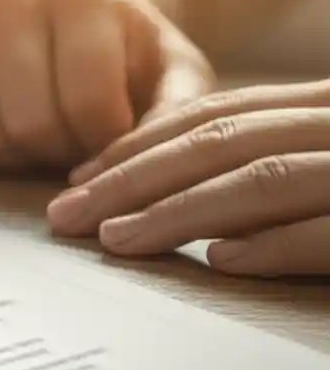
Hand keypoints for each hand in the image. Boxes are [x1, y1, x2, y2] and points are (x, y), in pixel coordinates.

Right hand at [0, 0, 214, 169]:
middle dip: (58, 152)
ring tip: (38, 138)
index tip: (113, 134)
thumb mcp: (170, 70)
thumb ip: (175, 112)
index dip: (104, 140)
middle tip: (74, 142)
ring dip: (12, 158)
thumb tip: (147, 167)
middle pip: (28, 123)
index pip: (87, 101)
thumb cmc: (120, 52)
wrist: (54, 10)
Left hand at [46, 80, 329, 276]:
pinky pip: (329, 229)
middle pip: (222, 144)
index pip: (220, 118)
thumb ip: (266, 171)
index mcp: (325, 108)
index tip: (81, 178)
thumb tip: (180, 204)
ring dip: (180, 210)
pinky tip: (219, 260)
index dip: (141, 145)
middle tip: (66, 215)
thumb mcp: (323, 166)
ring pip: (263, 179)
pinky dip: (273, 244)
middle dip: (133, 179)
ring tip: (115, 238)